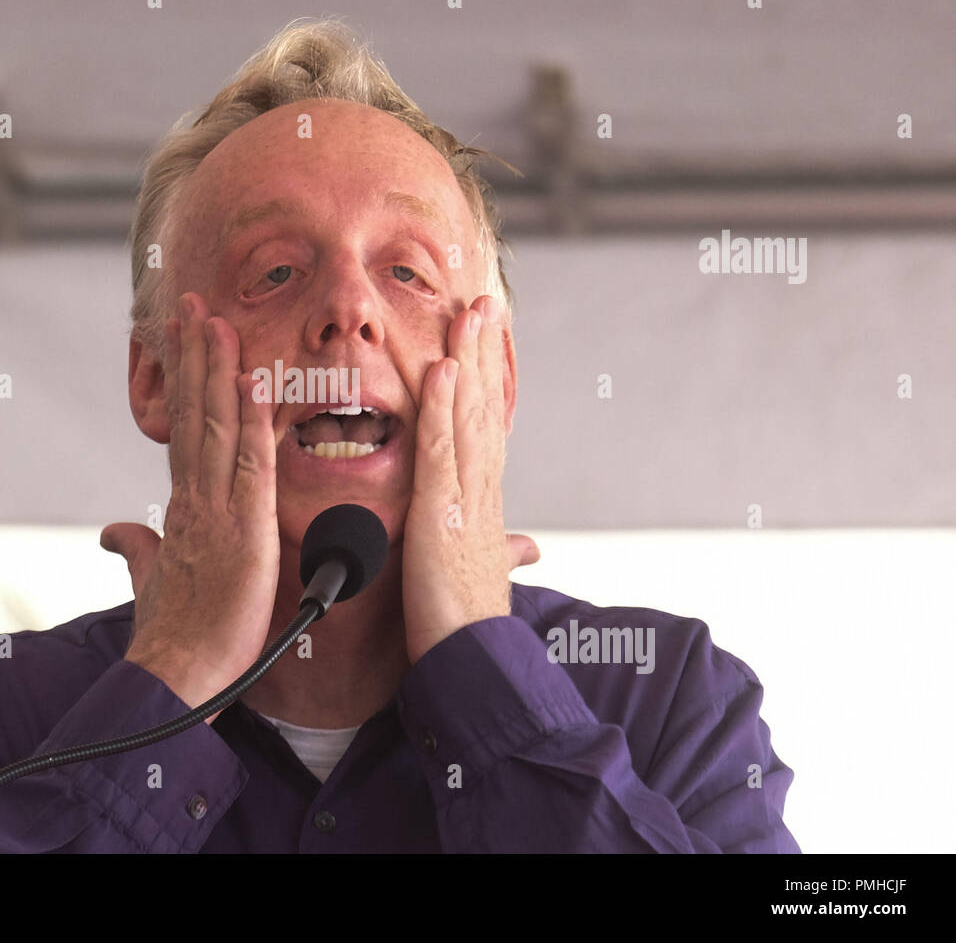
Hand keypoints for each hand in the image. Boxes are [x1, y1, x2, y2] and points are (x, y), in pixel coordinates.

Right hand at [101, 292, 279, 720]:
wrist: (178, 673)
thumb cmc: (173, 634)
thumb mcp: (153, 580)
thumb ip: (135, 549)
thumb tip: (112, 531)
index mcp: (181, 509)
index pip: (184, 432)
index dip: (188, 383)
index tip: (187, 340)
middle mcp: (195, 499)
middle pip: (195, 414)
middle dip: (197, 357)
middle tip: (196, 305)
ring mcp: (218, 510)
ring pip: (217, 426)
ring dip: (219, 371)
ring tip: (216, 320)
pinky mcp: (245, 528)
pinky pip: (249, 463)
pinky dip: (250, 421)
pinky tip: (253, 383)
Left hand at [401, 295, 522, 663]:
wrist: (472, 665)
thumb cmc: (467, 623)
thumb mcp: (485, 574)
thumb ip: (502, 550)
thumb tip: (527, 547)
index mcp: (484, 501)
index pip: (485, 426)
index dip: (484, 379)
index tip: (482, 338)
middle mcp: (482, 491)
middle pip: (483, 407)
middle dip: (482, 352)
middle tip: (482, 301)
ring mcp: (466, 499)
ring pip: (468, 416)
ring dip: (467, 360)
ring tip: (468, 313)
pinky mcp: (442, 515)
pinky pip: (440, 450)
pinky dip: (440, 408)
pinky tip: (439, 369)